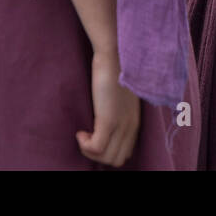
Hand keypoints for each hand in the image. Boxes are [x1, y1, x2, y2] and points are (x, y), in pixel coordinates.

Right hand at [77, 50, 140, 166]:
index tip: (96, 138)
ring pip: (106, 158)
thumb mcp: (121, 97)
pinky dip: (84, 145)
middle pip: (117, 160)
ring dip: (90, 151)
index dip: (108, 151)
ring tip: (83, 135)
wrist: (115, 55)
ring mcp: (121, 124)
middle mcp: (130, 127)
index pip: (125, 153)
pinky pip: (96, 148)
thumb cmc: (114, 71)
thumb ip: (119, 111)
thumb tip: (105, 120)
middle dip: (98, 155)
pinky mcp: (108, 120)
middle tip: (87, 139)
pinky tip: (80, 132)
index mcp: (135, 122)